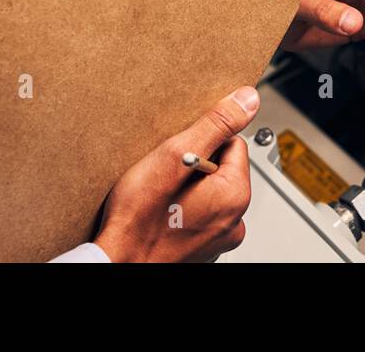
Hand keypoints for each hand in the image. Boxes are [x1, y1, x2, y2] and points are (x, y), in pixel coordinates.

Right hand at [93, 86, 259, 261]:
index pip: (233, 143)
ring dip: (186, 186)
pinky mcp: (201, 248)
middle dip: (194, 164)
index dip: (202, 140)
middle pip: (221, 168)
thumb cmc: (137, 221)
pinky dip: (182, 208)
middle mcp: (234, 221)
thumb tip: (247, 100)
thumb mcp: (175, 156)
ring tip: (160, 193)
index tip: (180, 151)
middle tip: (165, 173)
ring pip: (208, 192)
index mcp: (235, 195)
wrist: (117, 264)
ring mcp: (218, 238)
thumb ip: (215, 125)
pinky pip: (198, 214)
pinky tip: (160, 209)